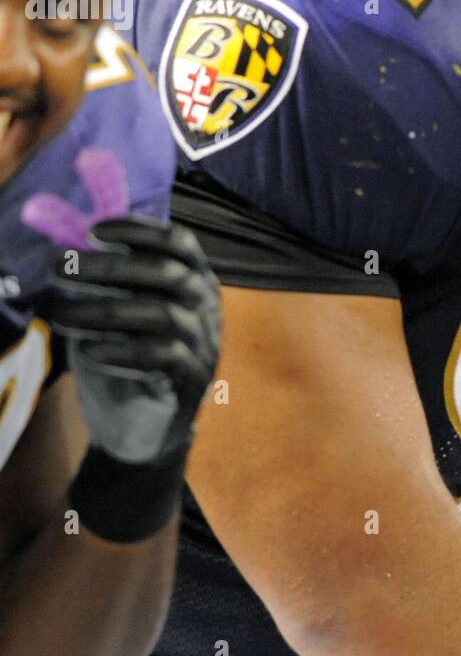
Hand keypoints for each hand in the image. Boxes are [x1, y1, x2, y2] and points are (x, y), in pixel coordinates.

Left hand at [42, 218, 220, 464]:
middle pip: (167, 272)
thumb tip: (74, 248)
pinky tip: (89, 352)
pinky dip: (120, 350)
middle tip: (60, 267)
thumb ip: (117, 283)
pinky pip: (160, 355)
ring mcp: (204, 340)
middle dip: (109, 266)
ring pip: (160, 313)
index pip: (179, 242)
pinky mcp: (193, 375)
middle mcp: (206, 304)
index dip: (139, 230)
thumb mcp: (126, 311)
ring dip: (103, 311)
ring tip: (61, 315)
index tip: (92, 232)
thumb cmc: (131, 358)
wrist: (147, 424)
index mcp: (195, 280)